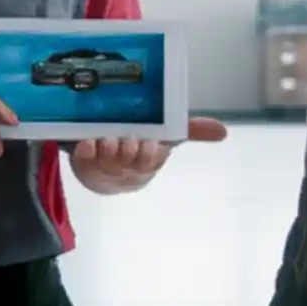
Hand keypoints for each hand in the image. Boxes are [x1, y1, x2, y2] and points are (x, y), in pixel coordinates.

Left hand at [70, 117, 228, 193]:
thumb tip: (224, 131)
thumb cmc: (136, 152)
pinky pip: (83, 160)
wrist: (102, 174)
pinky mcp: (83, 166)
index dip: (151, 154)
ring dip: (107, 150)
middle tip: (128, 139)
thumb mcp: (164, 139)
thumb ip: (191, 131)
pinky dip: (84, 151)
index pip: (153, 161)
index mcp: (148, 163)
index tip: (151, 144)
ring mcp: (103, 169)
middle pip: (130, 161)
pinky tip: (86, 142)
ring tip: (107, 139)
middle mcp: (126, 170)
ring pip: (107, 161)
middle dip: (129, 151)